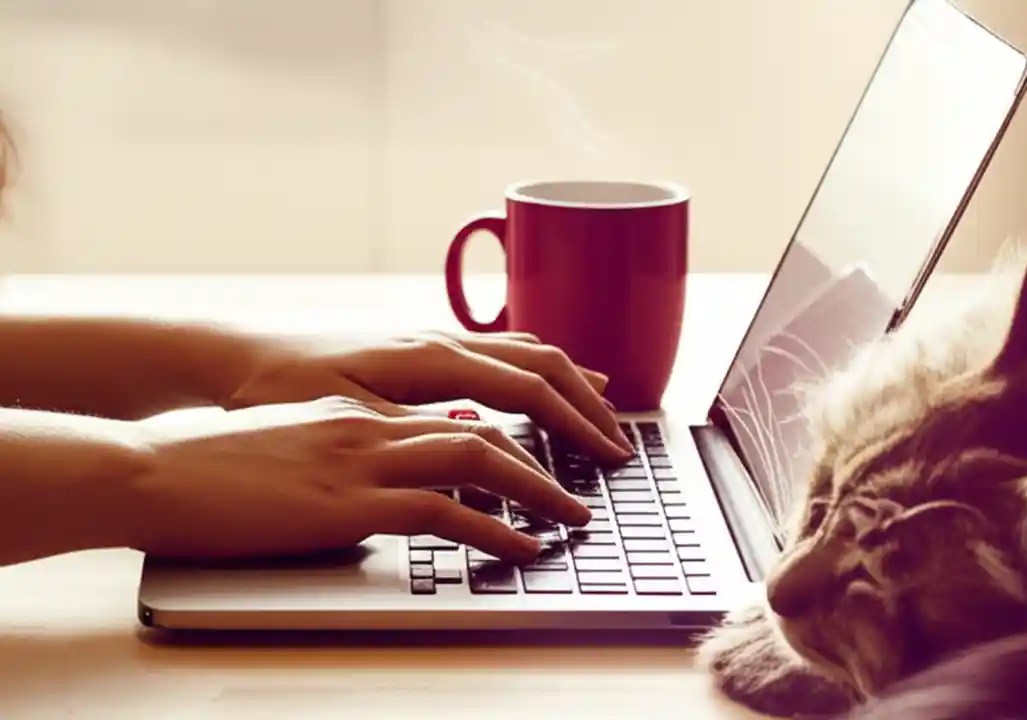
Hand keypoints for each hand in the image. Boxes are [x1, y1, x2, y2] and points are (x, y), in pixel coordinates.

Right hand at [127, 396, 591, 562]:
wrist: (154, 468)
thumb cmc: (217, 464)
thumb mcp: (301, 447)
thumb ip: (355, 457)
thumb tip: (392, 485)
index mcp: (366, 409)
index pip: (467, 398)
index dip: (527, 408)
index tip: (570, 422)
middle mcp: (376, 423)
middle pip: (491, 421)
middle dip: (553, 446)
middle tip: (592, 471)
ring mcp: (364, 458)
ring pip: (479, 458)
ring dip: (538, 490)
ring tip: (574, 518)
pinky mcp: (347, 502)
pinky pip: (442, 512)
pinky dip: (493, 530)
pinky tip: (521, 549)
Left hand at [227, 330, 632, 460]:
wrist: (229, 356)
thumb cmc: (277, 389)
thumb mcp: (345, 419)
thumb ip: (418, 432)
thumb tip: (487, 441)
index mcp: (429, 358)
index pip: (528, 388)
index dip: (575, 424)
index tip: (606, 459)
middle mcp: (439, 340)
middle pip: (540, 363)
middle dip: (587, 404)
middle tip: (620, 445)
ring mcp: (431, 340)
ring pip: (524, 351)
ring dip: (569, 382)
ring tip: (604, 407)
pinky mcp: (419, 351)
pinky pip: (499, 353)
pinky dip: (537, 372)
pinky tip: (540, 386)